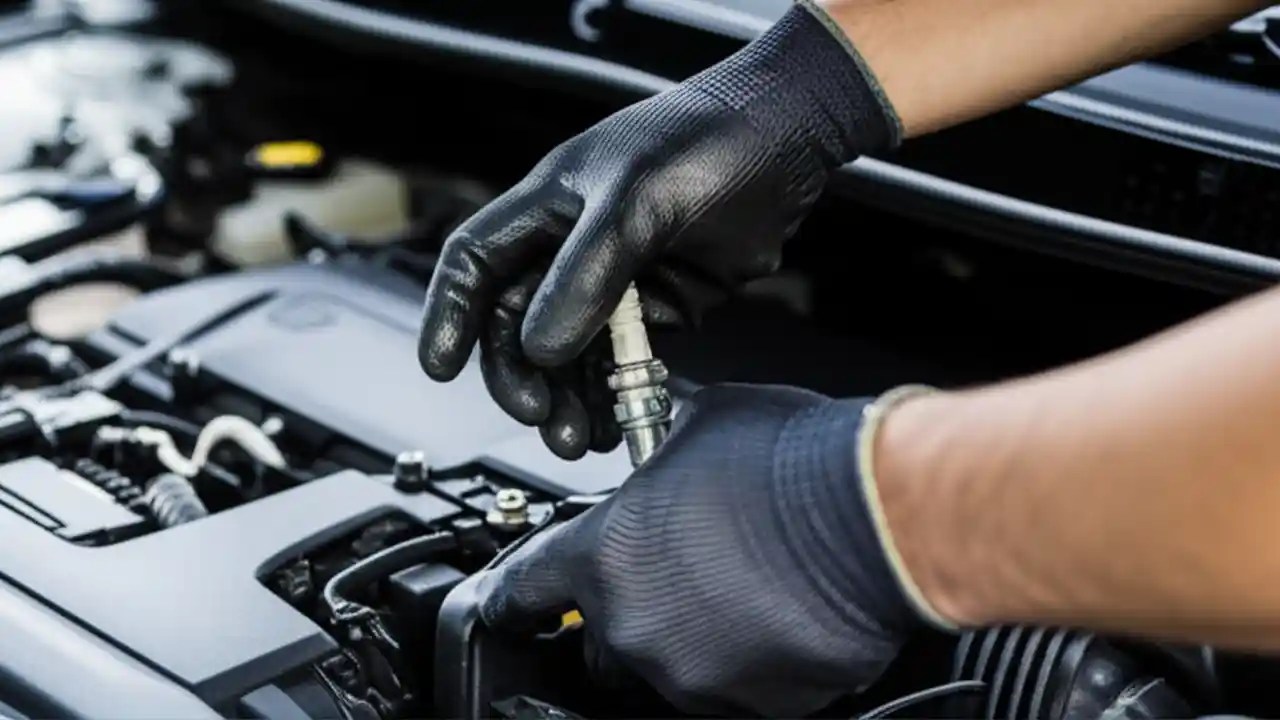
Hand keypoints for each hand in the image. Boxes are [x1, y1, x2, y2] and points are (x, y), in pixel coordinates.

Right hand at [417, 1, 899, 459]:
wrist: (793, 141)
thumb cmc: (710, 141)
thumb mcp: (636, 203)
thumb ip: (587, 275)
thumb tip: (542, 348)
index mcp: (550, 207)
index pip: (475, 263)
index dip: (451, 315)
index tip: (442, 368)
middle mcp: (575, 246)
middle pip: (519, 324)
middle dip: (521, 375)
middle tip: (539, 416)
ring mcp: (619, 278)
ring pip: (571, 352)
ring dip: (568, 397)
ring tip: (579, 438)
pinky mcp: (665, 304)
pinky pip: (625, 360)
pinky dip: (616, 394)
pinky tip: (616, 423)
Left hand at [475, 384, 920, 716]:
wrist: (879, 517)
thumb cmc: (791, 463)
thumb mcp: (699, 426)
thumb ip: (659, 453)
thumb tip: (661, 447)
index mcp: (603, 556)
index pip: (521, 591)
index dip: (516, 595)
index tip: (515, 602)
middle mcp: (634, 626)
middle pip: (600, 643)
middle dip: (629, 614)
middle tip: (681, 575)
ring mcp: (690, 674)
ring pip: (668, 668)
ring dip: (692, 637)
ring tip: (744, 588)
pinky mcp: (750, 705)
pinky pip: (731, 690)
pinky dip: (745, 663)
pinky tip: (778, 614)